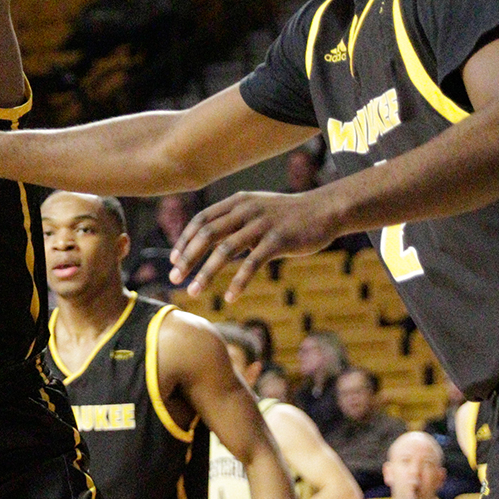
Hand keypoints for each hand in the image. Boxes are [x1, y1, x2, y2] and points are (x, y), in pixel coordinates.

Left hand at [169, 191, 343, 301]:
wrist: (325, 210)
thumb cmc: (287, 215)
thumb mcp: (256, 209)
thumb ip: (233, 221)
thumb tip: (206, 240)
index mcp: (237, 201)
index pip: (201, 219)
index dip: (184, 240)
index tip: (173, 260)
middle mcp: (246, 209)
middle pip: (207, 234)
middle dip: (187, 258)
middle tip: (174, 278)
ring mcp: (262, 224)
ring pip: (225, 250)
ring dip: (206, 273)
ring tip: (193, 292)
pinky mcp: (279, 240)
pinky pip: (253, 263)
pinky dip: (238, 282)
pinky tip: (229, 297)